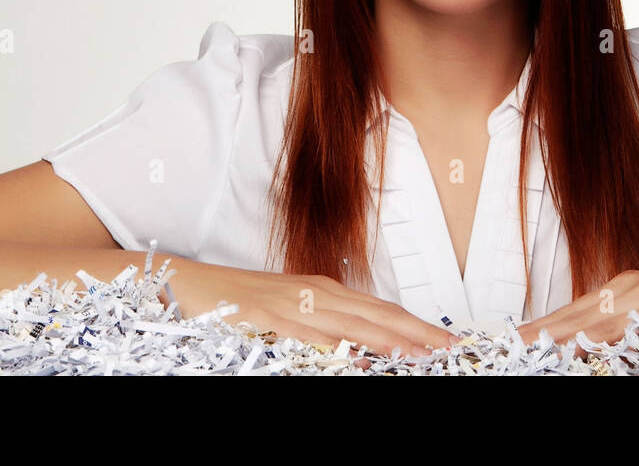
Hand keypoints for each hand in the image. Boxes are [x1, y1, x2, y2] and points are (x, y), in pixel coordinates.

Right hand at [163, 260, 455, 357]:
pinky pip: (303, 333)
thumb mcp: (290, 310)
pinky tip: (350, 356)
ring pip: (349, 324)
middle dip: (415, 331)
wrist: (189, 283)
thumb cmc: (240, 298)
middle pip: (375, 314)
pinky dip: (330, 345)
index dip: (414, 324)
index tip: (443, 338)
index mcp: (324, 290)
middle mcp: (314, 293)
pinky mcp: (265, 316)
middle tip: (449, 347)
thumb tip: (356, 349)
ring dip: (386, 339)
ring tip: (418, 353)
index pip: (380, 309)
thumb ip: (324, 326)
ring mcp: (290, 304)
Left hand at [515, 267, 638, 355]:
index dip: (537, 328)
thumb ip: (624, 325)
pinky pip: (635, 339)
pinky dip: (609, 350)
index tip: (506, 342)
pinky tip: (588, 358)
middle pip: (573, 320)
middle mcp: (630, 290)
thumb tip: (591, 344)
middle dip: (537, 338)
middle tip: (504, 352)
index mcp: (622, 287)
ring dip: (562, 345)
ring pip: (596, 330)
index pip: (569, 313)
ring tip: (531, 357)